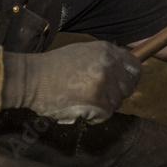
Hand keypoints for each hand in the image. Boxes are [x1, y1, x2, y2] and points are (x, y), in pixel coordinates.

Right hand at [0, 41, 141, 122]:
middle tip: (99, 96)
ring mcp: (105, 84)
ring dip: (103, 105)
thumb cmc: (53, 66)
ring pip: (117, 102)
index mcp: (107, 51)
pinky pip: (105, 114)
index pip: (134, 66)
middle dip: (116, 93)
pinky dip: (94, 116)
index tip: (123, 84)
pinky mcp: (98, 102)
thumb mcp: (84, 52)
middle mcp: (110, 65)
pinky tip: (81, 109)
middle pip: (128, 86)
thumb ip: (105, 60)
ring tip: (84, 100)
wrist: (32, 79)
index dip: (130, 77)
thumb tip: (121, 70)